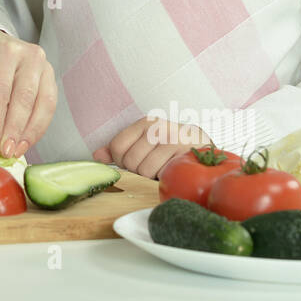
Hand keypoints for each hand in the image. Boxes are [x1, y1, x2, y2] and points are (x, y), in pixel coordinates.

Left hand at [0, 26, 55, 159]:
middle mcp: (27, 55)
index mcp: (2, 52)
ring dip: (30, 132)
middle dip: (14, 129)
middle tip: (5, 152)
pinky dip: (38, 127)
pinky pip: (49, 106)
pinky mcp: (51, 77)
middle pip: (23, 98)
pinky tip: (25, 141)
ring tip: (16, 151)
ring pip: (42, 104)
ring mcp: (43, 65)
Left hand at [93, 117, 212, 179]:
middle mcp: (158, 128)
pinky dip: (163, 178)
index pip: (117, 147)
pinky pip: (162, 174)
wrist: (204, 147)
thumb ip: (120, 148)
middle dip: (137, 171)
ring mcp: (173, 140)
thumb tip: (97, 156)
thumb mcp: (144, 142)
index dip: (120, 161)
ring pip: (145, 171)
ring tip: (161, 168)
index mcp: (145, 123)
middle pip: (130, 161)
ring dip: (151, 176)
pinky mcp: (185, 154)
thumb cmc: (170, 145)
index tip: (130, 162)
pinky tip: (170, 170)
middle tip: (150, 166)